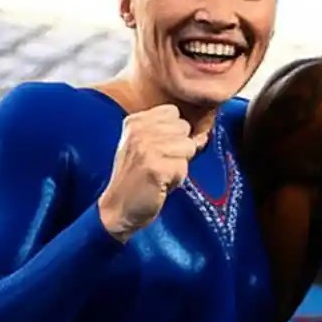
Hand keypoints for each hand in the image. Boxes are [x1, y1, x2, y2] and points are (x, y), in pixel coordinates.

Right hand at [97, 105, 207, 242]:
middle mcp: (138, 130)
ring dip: (179, 165)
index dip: (175, 133)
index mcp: (134, 122)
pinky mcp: (154, 166)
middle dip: (179, 149)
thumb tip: (203, 134)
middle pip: (184, 128)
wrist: (118, 209)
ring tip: (160, 174)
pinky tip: (160, 184)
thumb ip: (173, 135)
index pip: (173, 112)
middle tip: (160, 165)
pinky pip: (184, 166)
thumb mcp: (150, 148)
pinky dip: (177, 179)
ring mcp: (145, 147)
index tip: (160, 150)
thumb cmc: (138, 179)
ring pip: (188, 146)